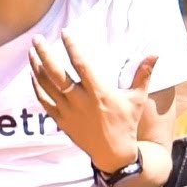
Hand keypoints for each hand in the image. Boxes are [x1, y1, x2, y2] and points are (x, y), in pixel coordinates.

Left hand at [28, 31, 157, 172]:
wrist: (113, 154)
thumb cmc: (126, 124)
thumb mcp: (137, 99)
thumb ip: (143, 75)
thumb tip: (155, 54)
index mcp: (99, 93)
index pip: (82, 65)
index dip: (72, 47)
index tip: (65, 32)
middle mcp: (80, 101)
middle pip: (56, 74)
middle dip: (44, 54)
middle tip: (37, 38)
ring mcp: (68, 112)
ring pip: (46, 86)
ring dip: (36, 67)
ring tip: (31, 52)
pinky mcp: (61, 121)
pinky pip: (44, 101)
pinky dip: (37, 87)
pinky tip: (33, 74)